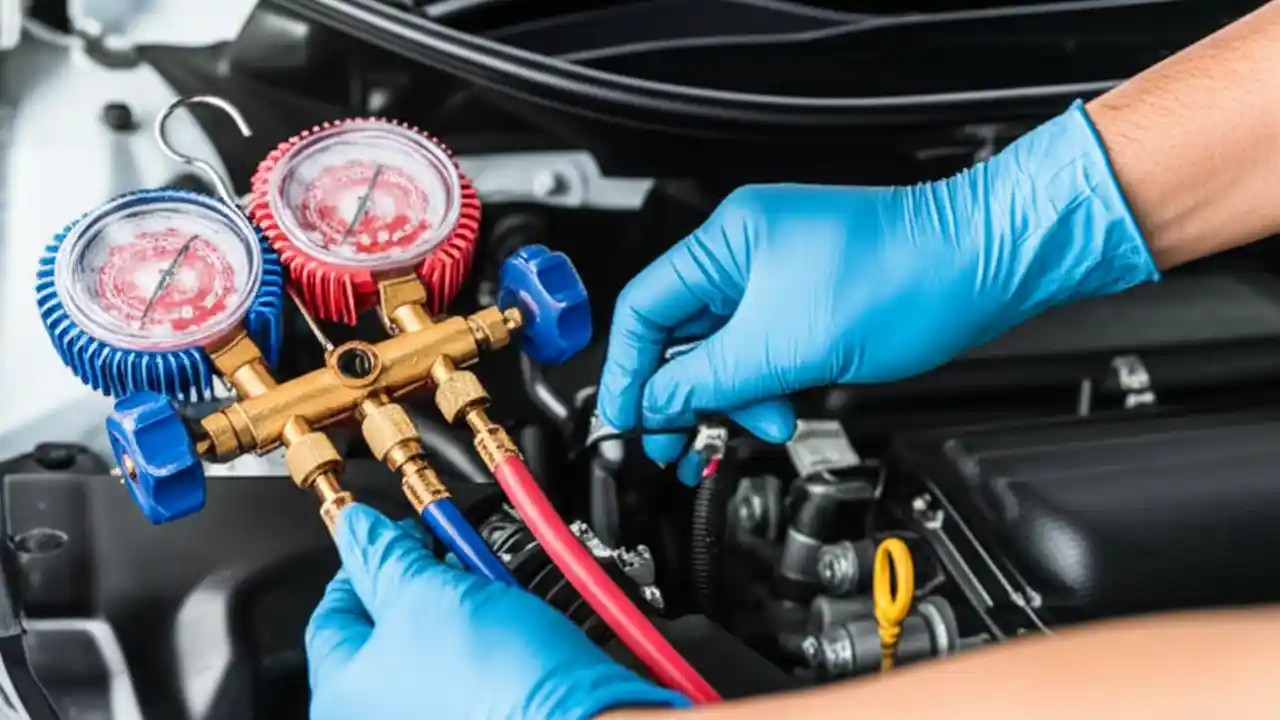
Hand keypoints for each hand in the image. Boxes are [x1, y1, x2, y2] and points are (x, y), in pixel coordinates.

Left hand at [306, 504, 687, 719]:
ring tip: (485, 588)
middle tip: (447, 557)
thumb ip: (383, 555)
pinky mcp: (476, 717)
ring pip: (429, 648)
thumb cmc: (500, 681)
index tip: (399, 535)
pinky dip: (480, 640)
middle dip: (418, 583)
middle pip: (383, 631)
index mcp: (342, 695)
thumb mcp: (427, 592)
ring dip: (455, 608)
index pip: (332, 611)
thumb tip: (358, 528)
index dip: (366, 560)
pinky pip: (465, 671)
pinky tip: (506, 622)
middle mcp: (377, 717)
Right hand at [598, 100, 1159, 484]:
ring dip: (728, 396)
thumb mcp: (785, 345)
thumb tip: (657, 403)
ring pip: (724, 349)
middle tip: (675, 443)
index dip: (630, 370)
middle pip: (682, 333)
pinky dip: (761, 385)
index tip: (626, 418)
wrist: (985, 266)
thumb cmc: (904, 275)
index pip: (646, 308)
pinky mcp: (808, 300)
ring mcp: (778, 276)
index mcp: (727, 241)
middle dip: (680, 394)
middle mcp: (745, 252)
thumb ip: (709, 379)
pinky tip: (775, 411)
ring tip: (745, 428)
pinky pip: (761, 350)